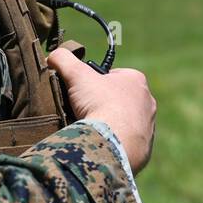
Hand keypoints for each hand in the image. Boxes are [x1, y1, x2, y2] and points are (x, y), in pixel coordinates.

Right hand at [48, 47, 156, 173]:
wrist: (113, 143)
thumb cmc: (100, 104)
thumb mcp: (76, 74)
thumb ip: (63, 59)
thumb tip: (53, 55)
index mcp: (136, 80)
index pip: (113, 76)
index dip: (95, 83)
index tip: (82, 92)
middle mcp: (147, 102)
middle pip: (119, 100)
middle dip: (103, 104)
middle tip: (85, 112)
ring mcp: (148, 126)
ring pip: (124, 122)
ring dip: (110, 125)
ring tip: (92, 130)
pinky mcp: (145, 147)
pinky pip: (127, 142)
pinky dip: (115, 143)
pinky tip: (101, 144)